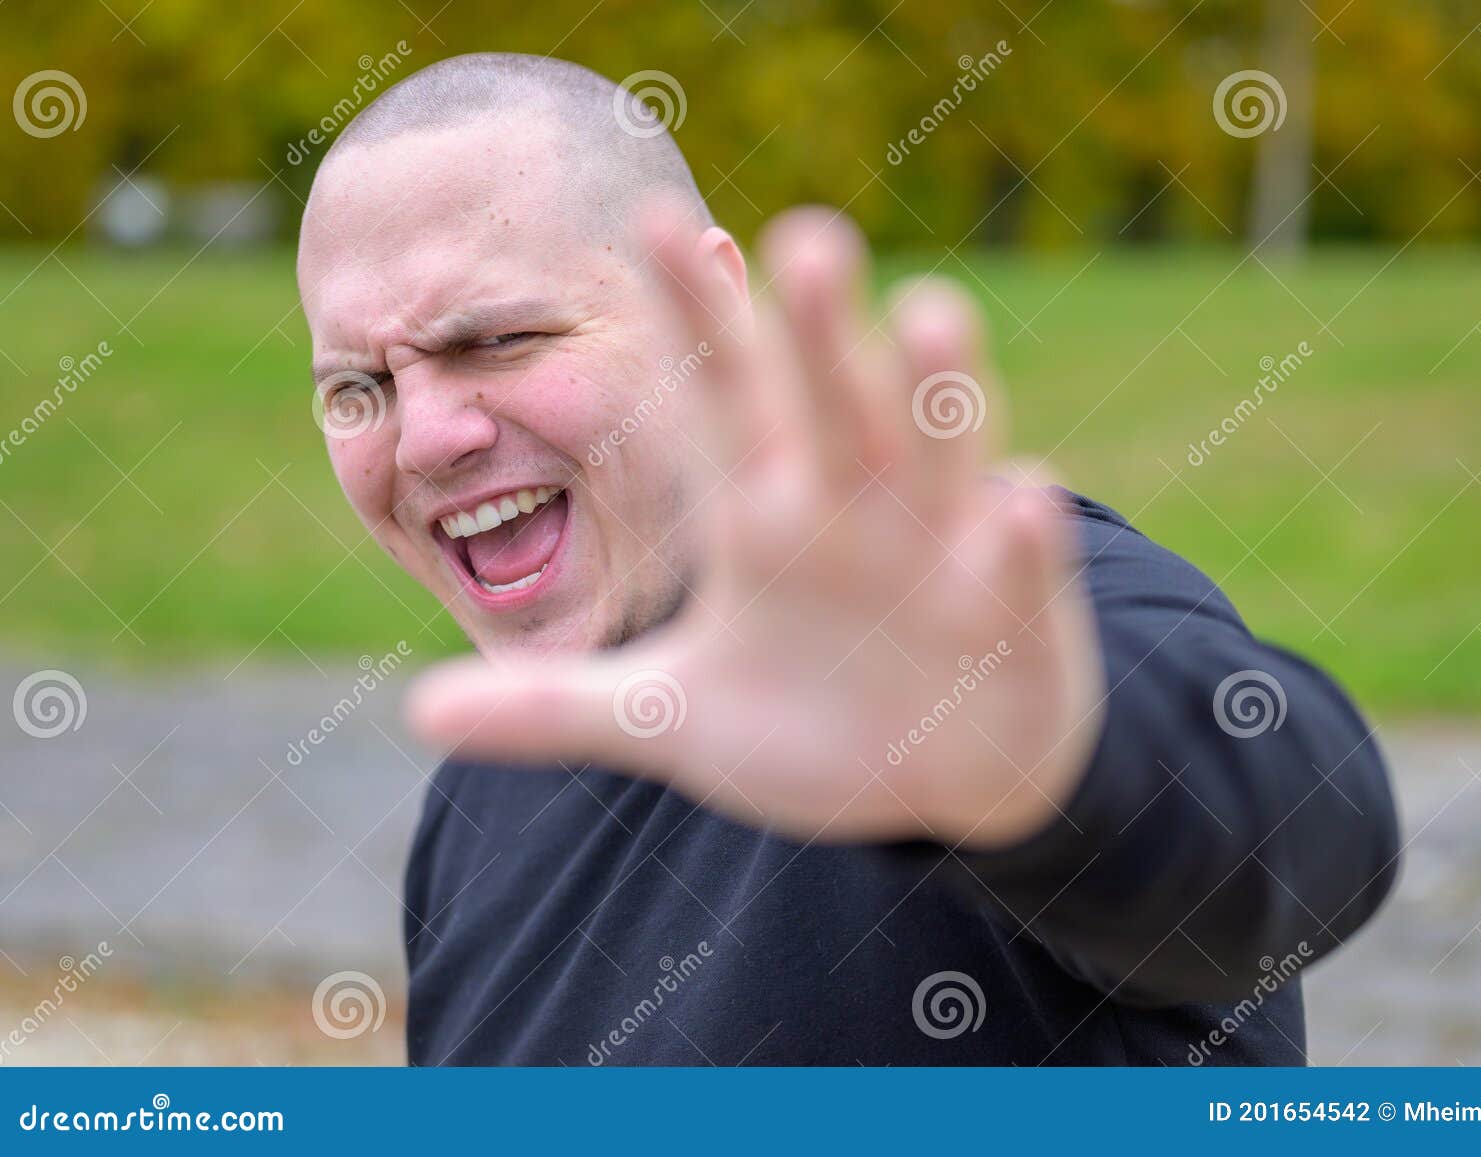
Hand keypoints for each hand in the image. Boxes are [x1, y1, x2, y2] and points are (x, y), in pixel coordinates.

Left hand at [406, 203, 1105, 848]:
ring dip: (939, 390)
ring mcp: (940, 554)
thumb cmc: (807, 728)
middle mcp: (854, 511)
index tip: (659, 221)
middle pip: (833, 404)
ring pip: (940, 453)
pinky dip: (1023, 537)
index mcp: (767, 519)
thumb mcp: (672, 722)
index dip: (698, 316)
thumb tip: (417, 711)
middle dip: (817, 330)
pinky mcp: (1015, 612)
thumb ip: (556, 708)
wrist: (938, 781)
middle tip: (801, 239)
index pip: (727, 396)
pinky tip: (1018, 503)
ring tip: (929, 317)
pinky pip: (1021, 564)